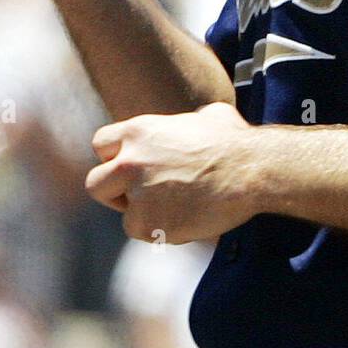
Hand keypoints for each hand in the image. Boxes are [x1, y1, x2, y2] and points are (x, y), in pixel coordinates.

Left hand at [86, 101, 260, 244]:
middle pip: (95, 183)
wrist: (252, 171)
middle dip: (114, 192)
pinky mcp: (148, 223)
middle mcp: (130, 162)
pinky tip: (185, 219)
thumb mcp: (207, 116)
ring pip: (123, 214)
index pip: (101, 145)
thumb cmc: (235, 142)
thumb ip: (185, 123)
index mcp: (138, 131)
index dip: (115, 158)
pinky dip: (161, 230)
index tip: (132, 168)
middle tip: (140, 196)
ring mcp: (137, 194)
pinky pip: (142, 232)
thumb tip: (196, 122)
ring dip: (142, 214)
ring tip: (175, 208)